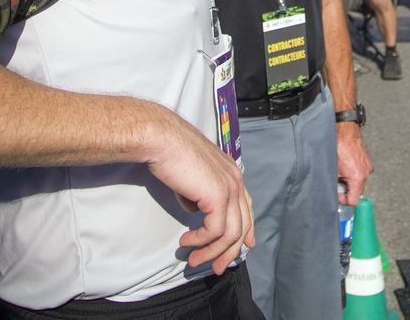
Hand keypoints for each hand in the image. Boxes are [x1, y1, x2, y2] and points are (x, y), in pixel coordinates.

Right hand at [149, 114, 254, 275]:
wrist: (162, 140)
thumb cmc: (171, 155)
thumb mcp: (190, 179)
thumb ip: (198, 196)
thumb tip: (196, 212)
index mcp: (232, 173)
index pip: (247, 207)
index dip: (247, 230)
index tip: (244, 247)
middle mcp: (236, 180)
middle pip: (242, 225)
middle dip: (229, 251)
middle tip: (215, 268)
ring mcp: (230, 187)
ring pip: (230, 233)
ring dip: (211, 251)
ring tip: (193, 259)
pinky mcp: (218, 195)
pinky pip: (215, 230)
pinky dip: (201, 241)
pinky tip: (186, 242)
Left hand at [336, 123, 371, 206]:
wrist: (345, 131)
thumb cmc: (338, 146)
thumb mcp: (332, 169)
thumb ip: (334, 184)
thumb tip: (333, 192)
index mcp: (357, 177)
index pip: (353, 200)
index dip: (343, 199)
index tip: (337, 193)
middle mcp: (365, 173)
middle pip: (357, 192)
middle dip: (346, 189)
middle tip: (337, 180)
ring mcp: (367, 167)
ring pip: (359, 182)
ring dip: (350, 180)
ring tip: (341, 170)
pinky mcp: (367, 161)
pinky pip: (361, 172)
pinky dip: (353, 172)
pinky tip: (346, 164)